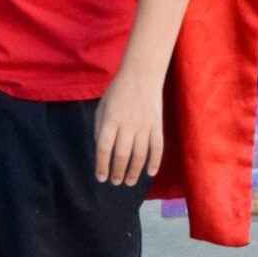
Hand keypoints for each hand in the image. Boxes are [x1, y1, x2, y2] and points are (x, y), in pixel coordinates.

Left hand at [95, 68, 164, 185]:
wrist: (142, 74)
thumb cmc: (118, 91)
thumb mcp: (102, 106)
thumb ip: (99, 128)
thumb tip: (101, 150)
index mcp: (110, 120)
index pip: (104, 148)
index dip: (102, 165)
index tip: (101, 177)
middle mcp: (127, 124)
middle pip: (122, 154)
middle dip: (118, 172)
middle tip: (116, 182)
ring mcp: (144, 125)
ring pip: (140, 154)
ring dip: (134, 171)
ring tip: (129, 182)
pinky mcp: (157, 124)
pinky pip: (157, 147)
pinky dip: (155, 161)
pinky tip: (150, 172)